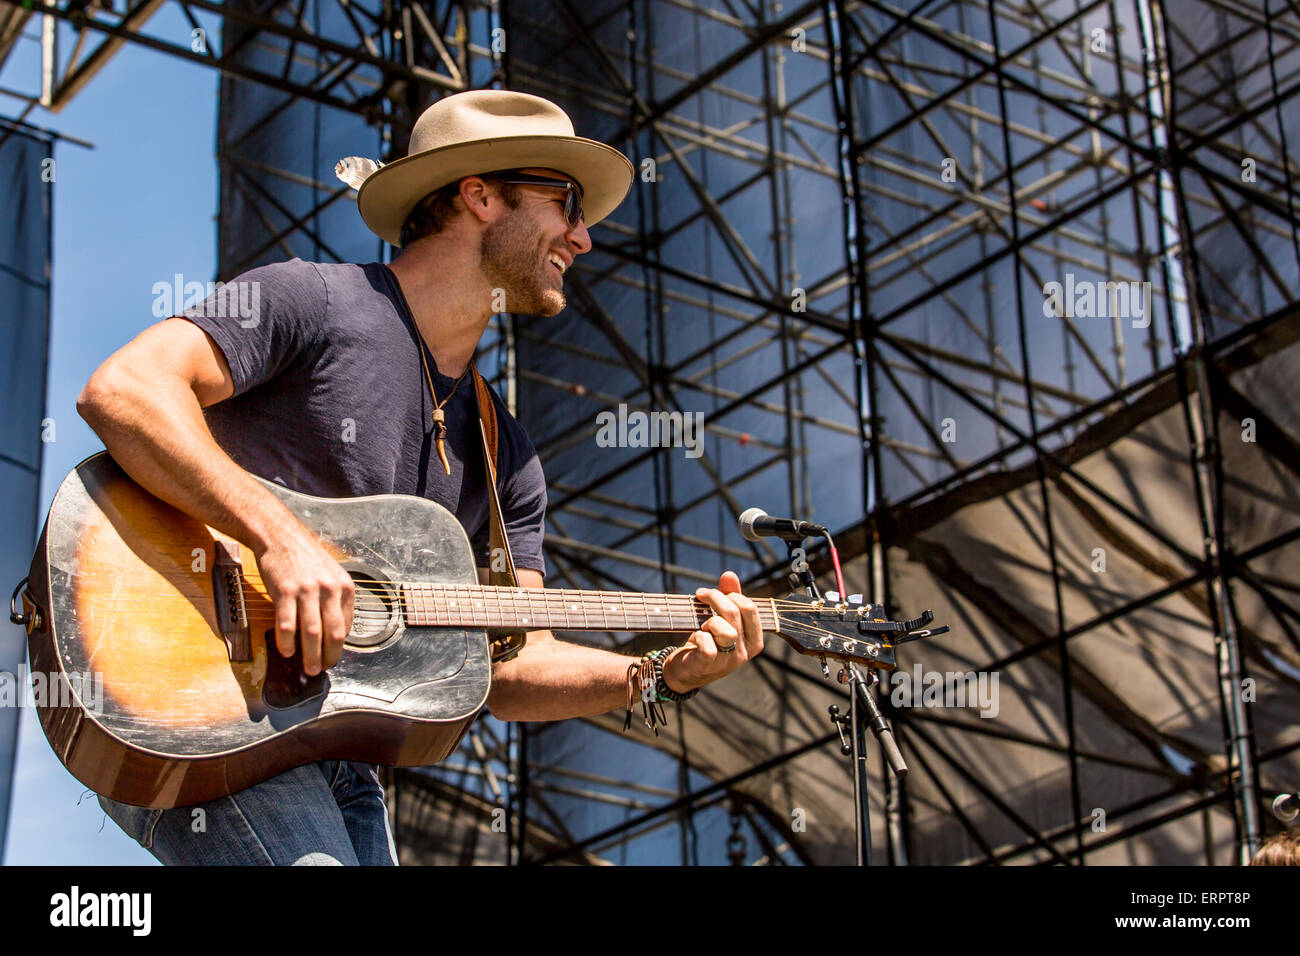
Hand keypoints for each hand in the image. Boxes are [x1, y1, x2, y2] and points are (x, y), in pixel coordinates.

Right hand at [254, 523, 354, 675]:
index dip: (339, 646)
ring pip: (312, 633)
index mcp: (345, 586)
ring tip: (308, 668)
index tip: (332, 656)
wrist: (281, 536)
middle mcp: (329, 589)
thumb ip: (335, 600)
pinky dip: (287, 642)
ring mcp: (307, 590)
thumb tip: (335, 631)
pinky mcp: (285, 591)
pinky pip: (287, 624)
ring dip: (310, 656)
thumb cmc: (305, 557)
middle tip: (323, 669)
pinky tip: (287, 651)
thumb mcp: (331, 575)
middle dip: (329, 657)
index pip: (346, 625)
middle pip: (333, 633)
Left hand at [663, 571, 763, 692]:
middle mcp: (745, 652)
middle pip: (736, 613)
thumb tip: (730, 575)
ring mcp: (728, 661)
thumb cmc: (706, 642)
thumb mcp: (720, 620)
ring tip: (702, 624)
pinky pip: (707, 645)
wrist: (685, 671)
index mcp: (754, 640)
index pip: (751, 609)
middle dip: (715, 598)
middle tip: (701, 596)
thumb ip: (728, 597)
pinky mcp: (709, 666)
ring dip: (708, 620)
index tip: (713, 593)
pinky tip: (695, 638)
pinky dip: (698, 636)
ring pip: (725, 630)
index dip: (731, 594)